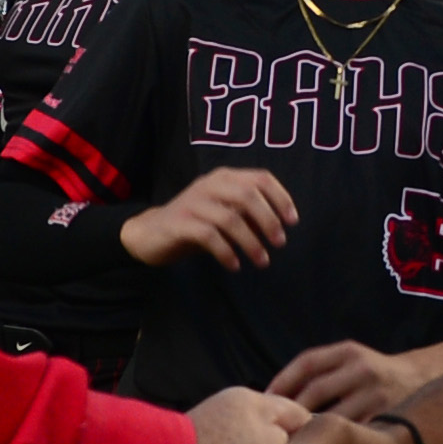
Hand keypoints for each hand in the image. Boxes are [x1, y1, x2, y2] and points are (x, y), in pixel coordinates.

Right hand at [122, 165, 296, 268]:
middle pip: (247, 196)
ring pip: (230, 218)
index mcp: (224, 178)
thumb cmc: (196, 224)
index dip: (281, 198)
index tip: (292, 222)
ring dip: (250, 242)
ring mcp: (193, 203)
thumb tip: (279, 228)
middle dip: (268, 221)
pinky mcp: (179, 223)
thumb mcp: (225, 216)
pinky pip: (208, 236)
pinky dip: (226, 252)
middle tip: (280, 243)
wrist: (150, 233)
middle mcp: (209, 185)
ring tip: (262, 261)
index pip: (260, 178)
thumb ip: (249, 216)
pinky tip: (234, 265)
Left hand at [269, 339, 424, 419]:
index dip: (281, 383)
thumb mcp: (351, 361)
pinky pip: (354, 436)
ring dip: (310, 434)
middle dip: (290, 413)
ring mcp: (378, 396)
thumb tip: (272, 399)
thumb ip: (320, 375)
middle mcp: (363, 370)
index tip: (264, 403)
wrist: (426, 379)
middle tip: (270, 432)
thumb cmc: (375, 377)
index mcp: (349, 352)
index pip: (307, 364)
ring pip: (333, 418)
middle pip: (315, 392)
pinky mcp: (389, 419)